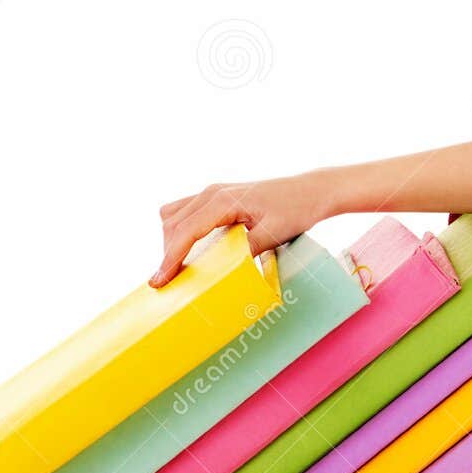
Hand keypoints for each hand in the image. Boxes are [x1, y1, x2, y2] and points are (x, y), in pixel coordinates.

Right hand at [149, 174, 332, 286]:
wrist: (311, 190)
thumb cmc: (296, 209)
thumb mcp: (274, 233)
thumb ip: (247, 249)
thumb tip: (225, 270)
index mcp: (223, 201)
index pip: (186, 231)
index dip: (170, 258)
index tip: (160, 281)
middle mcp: (213, 193)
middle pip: (173, 224)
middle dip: (167, 253)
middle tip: (169, 282)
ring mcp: (214, 192)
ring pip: (173, 215)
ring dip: (171, 240)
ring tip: (178, 266)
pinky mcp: (218, 196)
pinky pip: (186, 211)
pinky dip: (180, 230)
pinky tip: (190, 249)